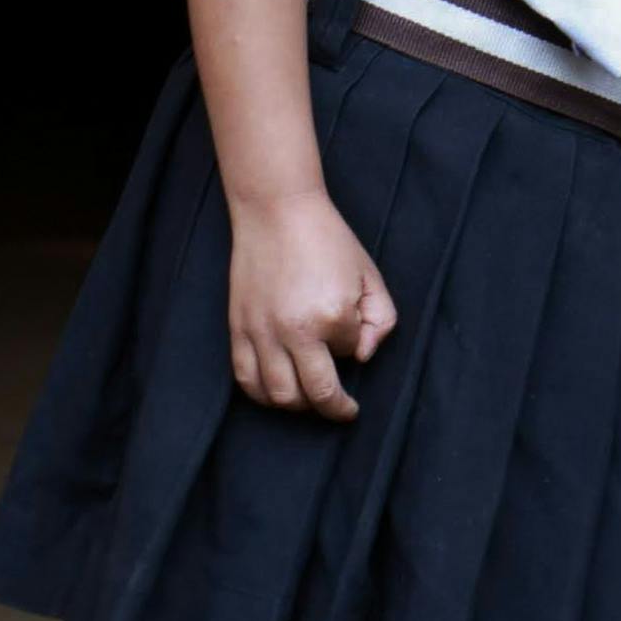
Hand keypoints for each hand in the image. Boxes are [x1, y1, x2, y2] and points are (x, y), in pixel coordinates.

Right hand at [226, 187, 396, 419]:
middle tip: (345, 410)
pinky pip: (247, 379)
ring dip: (300, 405)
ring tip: (310, 397)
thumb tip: (361, 357)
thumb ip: (382, 321)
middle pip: (316, 393)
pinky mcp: (239, 328)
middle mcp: (295, 330)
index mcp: (332, 315)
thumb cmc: (328, 239)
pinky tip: (278, 391)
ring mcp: (263, 332)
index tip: (349, 328)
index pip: (349, 353)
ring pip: (280, 396)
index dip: (353, 344)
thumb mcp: (370, 276)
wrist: (277, 210)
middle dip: (335, 408)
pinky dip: (264, 395)